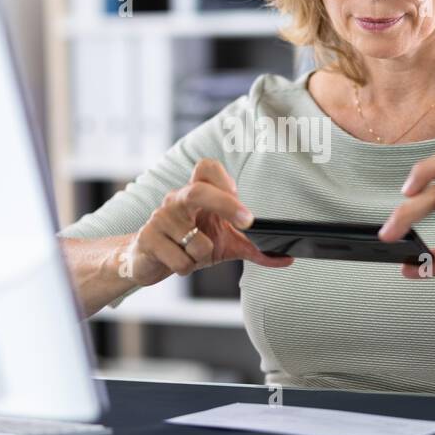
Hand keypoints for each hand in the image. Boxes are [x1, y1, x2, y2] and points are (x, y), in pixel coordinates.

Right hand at [121, 158, 293, 285]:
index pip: (207, 167)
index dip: (224, 179)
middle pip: (199, 191)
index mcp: (196, 193)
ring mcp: (160, 218)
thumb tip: (287, 258)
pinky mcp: (147, 240)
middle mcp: (176, 200)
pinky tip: (177, 261)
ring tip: (192, 254)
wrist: (147, 260)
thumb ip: (254, 248)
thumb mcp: (224, 244)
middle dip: (225, 205)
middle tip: (247, 222)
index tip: (238, 196)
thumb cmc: (188, 245)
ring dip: (202, 256)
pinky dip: (187, 267)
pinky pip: (181, 261)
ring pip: (197, 242)